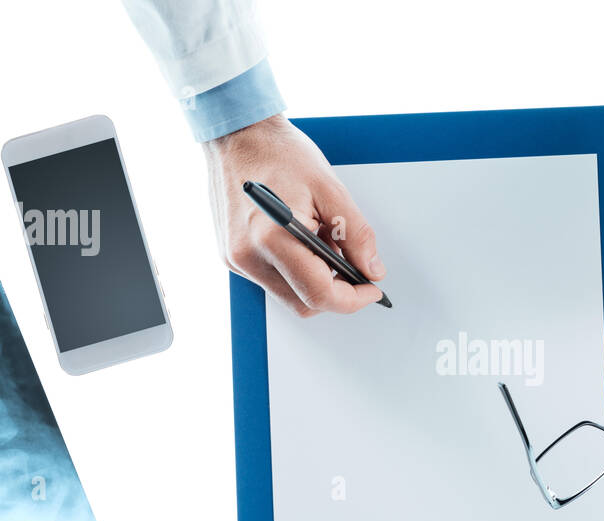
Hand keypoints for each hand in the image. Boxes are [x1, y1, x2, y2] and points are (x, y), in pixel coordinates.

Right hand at [204, 114, 386, 315]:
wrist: (238, 135)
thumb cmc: (278, 153)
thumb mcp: (331, 189)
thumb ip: (356, 235)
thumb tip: (371, 269)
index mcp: (272, 237)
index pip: (319, 294)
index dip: (353, 299)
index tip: (372, 289)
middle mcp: (247, 256)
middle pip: (303, 304)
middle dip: (335, 293)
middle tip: (355, 269)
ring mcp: (236, 259)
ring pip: (288, 294)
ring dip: (314, 281)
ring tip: (324, 243)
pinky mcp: (232, 256)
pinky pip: (272, 280)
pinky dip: (295, 271)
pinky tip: (303, 242)